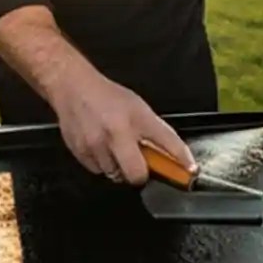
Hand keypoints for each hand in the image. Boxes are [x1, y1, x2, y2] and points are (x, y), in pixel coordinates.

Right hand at [50, 72, 196, 185]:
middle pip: (136, 173)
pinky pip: (97, 171)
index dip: (181, 159)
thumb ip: (151, 130)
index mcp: (137, 118)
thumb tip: (167, 155)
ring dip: (118, 168)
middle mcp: (117, 132)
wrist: (72, 87)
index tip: (190, 170)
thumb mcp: (137, 107)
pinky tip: (100, 149)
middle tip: (139, 167)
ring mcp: (97, 144)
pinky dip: (102, 165)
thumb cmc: (107, 96)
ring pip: (115, 175)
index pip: (167, 142)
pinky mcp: (80, 151)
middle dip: (140, 174)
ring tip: (114, 150)